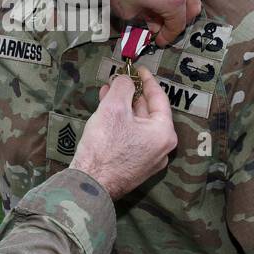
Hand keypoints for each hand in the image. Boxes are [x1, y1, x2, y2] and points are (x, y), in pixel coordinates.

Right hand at [71, 70, 176, 198]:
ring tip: (107, 92)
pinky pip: (132, 138)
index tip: (137, 69)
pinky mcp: (135, 167)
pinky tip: (107, 113)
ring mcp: (149, 160)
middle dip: (132, 94)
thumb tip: (125, 80)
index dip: (146, 80)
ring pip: (138, 125)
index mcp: (164, 133)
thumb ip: (123, 87)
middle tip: (119, 80)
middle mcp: (162, 148)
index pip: (159, 98)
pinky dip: (122, 124)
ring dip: (124, 107)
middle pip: (148, 112)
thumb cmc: (105, 144)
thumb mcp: (114, 107)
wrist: (90, 184)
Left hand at [82, 0, 211, 44]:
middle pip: (193, 8)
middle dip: (180, 21)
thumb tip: (153, 22)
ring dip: (192, 0)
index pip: (177, 25)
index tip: (158, 39)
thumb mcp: (124, 7)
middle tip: (165, 25)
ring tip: (182, 6)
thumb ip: (144, 17)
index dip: (168, 36)